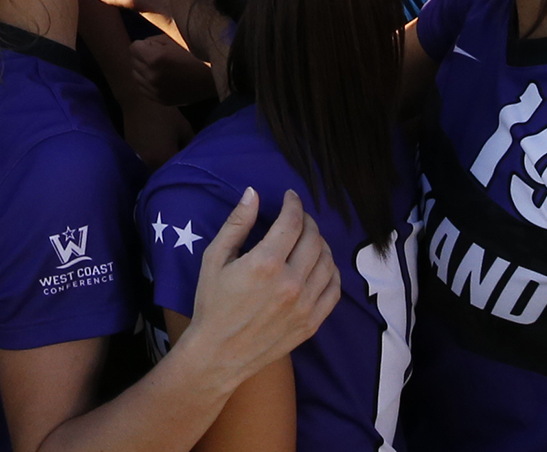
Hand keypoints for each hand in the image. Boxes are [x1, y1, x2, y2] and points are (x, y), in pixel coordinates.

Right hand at [121, 97, 191, 168]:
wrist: (138, 100)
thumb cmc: (163, 112)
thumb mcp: (184, 128)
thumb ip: (191, 145)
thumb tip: (195, 157)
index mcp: (163, 158)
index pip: (177, 175)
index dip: (186, 172)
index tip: (192, 168)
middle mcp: (149, 164)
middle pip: (163, 177)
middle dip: (173, 173)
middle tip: (182, 165)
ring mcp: (137, 160)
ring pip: (153, 172)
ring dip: (161, 169)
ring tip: (170, 160)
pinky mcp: (131, 155)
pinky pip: (144, 165)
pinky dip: (152, 163)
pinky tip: (157, 154)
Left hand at [130, 35, 215, 106]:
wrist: (216, 77)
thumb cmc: (197, 53)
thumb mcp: (175, 38)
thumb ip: (153, 41)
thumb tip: (141, 46)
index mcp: (155, 59)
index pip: (133, 48)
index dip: (144, 44)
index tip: (157, 45)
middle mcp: (152, 77)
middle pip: (133, 62)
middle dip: (143, 56)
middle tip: (161, 55)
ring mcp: (156, 91)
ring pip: (136, 76)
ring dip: (144, 69)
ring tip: (162, 67)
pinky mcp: (161, 100)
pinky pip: (143, 88)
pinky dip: (148, 82)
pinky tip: (163, 77)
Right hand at [179, 189, 340, 392]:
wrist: (219, 353)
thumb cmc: (212, 303)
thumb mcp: (214, 259)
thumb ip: (237, 224)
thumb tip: (253, 193)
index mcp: (265, 263)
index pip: (292, 222)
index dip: (294, 204)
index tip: (291, 197)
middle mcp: (290, 283)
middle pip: (313, 239)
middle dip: (307, 221)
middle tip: (298, 218)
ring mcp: (305, 305)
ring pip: (328, 262)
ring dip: (321, 244)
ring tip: (309, 240)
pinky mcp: (312, 322)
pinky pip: (334, 290)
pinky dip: (332, 272)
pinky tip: (320, 266)